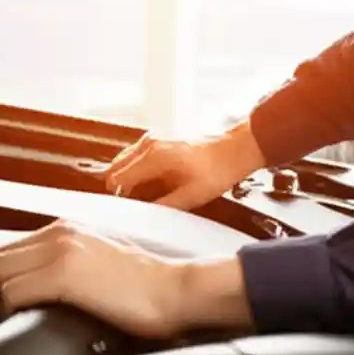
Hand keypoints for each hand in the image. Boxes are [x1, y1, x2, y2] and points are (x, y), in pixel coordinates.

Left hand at [0, 220, 253, 338]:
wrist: (173, 290)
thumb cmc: (145, 282)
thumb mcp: (100, 256)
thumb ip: (66, 257)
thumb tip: (36, 276)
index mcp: (67, 227)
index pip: (9, 248)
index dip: (8, 275)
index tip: (16, 294)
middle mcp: (61, 232)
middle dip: (3, 285)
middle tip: (22, 307)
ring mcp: (61, 251)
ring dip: (10, 298)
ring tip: (33, 312)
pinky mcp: (64, 275)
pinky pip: (13, 293)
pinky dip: (16, 309)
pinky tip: (40, 315)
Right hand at [104, 120, 267, 209]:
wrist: (237, 147)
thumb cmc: (217, 170)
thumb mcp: (192, 196)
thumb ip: (163, 206)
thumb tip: (142, 217)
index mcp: (153, 156)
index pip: (119, 178)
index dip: (119, 198)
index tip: (125, 213)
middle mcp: (148, 143)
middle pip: (117, 166)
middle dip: (119, 187)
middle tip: (132, 207)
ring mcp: (153, 137)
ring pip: (125, 159)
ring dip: (126, 177)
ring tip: (140, 198)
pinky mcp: (160, 137)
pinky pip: (136, 154)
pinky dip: (135, 168)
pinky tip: (149, 183)